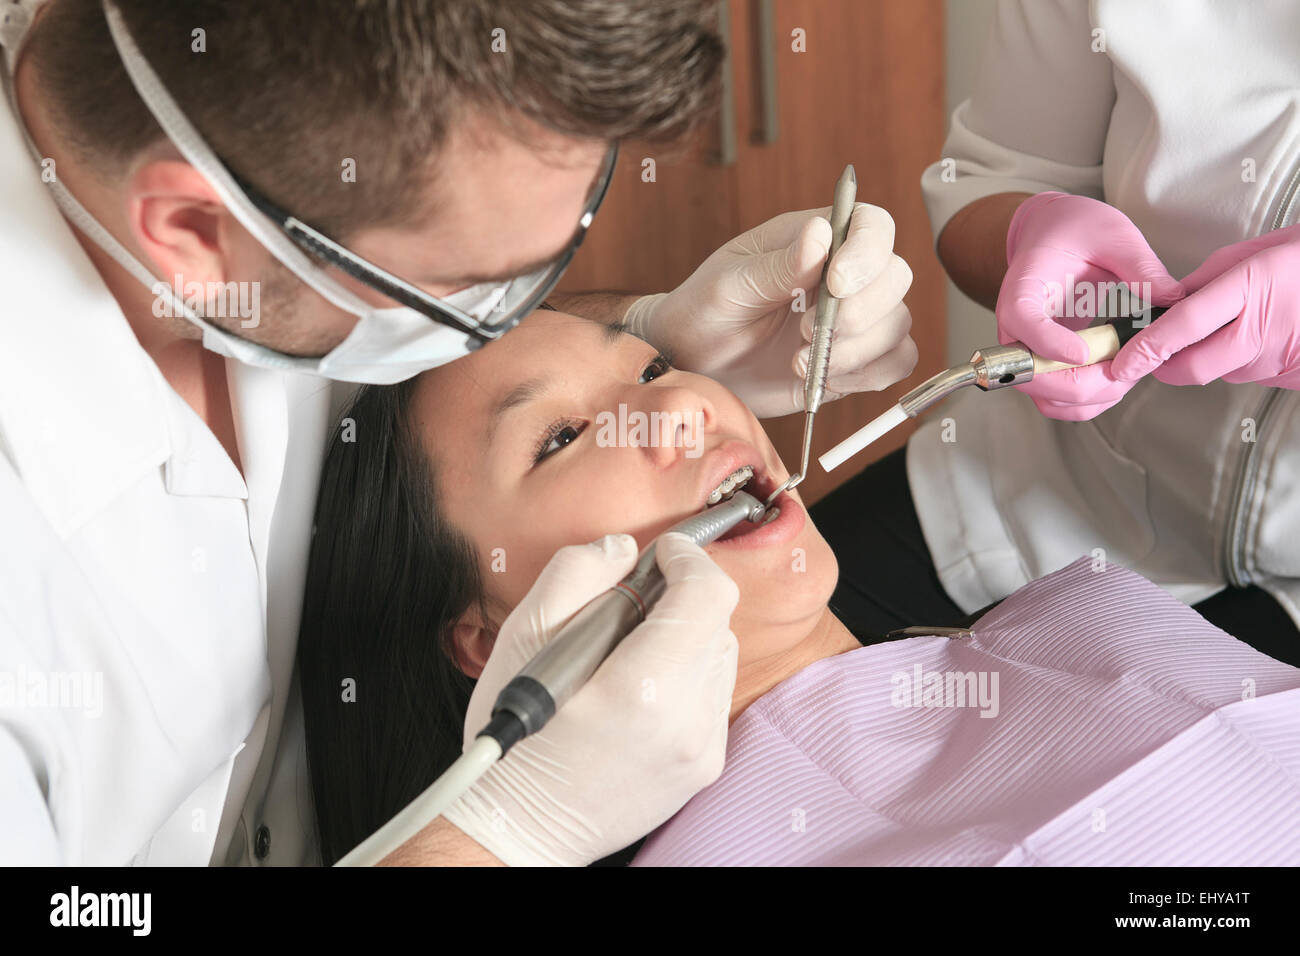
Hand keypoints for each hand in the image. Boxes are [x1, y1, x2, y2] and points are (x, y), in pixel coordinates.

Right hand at [442, 532, 739, 865]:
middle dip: (681, 597)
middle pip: (718, 621)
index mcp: (642, 685)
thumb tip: (624, 549)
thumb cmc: (517, 736)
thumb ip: (576, 574)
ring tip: (630, 652)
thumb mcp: (522, 637)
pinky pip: (713, 695)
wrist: (522, 826)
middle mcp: (686, 719)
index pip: (708, 593)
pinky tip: (640, 689)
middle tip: (632, 603)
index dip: (688, 558)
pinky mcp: (705, 766)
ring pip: (720, 656)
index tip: (662, 553)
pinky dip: (686, 676)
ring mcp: (701, 747)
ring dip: (686, 636)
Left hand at [624, 204, 917, 418]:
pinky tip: (824, 378)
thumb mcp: (728, 286)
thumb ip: (776, 266)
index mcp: (815, 240)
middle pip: (896, 277)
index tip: (836, 284)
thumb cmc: (704, 313)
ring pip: (897, 324)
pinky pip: (895, 362)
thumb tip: (819, 234)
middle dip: (860, 312)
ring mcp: (854, 319)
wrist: (696, 367)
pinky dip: (867, 375)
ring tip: (801, 362)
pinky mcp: (855, 360)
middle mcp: (844, 275)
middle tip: (805, 334)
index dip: (868, 252)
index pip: (872, 226)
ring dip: (856, 351)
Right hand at [997, 192, 1184, 419]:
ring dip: (1091, 397)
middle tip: (1129, 366)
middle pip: (1032, 375)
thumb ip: (1141, 266)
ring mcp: (1029, 352)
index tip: (1085, 352)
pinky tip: (1119, 376)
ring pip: (1047, 398)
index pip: (1020, 321)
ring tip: (1129, 371)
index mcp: (1023, 287)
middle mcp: (1016, 328)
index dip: (1049, 343)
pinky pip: (1060, 401)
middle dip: (1084, 383)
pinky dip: (1091, 400)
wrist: (1054, 236)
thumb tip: (1173, 299)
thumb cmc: (1075, 230)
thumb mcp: (1113, 235)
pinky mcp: (1045, 366)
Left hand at [1110, 224, 1299, 388]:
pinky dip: (1243, 361)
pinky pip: (1251, 374)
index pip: (1184, 326)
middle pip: (1192, 368)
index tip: (1121, 363)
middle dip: (1166, 365)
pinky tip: (1264, 335)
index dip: (1147, 348)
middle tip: (1159, 350)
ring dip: (1210, 358)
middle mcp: (1265, 329)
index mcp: (1252, 287)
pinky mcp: (1293, 377)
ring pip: (1220, 372)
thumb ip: (1208, 280)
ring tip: (1233, 325)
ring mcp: (1281, 358)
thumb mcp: (1256, 251)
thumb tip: (1169, 302)